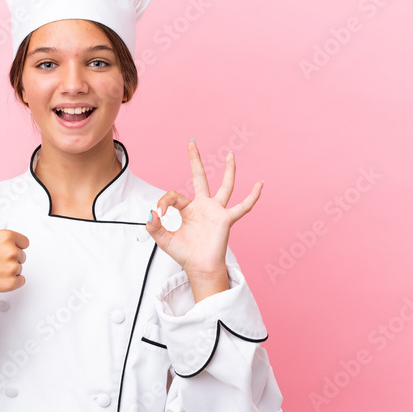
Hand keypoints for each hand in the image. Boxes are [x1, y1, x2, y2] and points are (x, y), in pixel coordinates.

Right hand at [0, 196, 28, 309]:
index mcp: (6, 236)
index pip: (24, 242)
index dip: (12, 246)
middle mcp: (10, 250)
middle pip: (22, 255)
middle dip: (10, 259)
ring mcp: (11, 267)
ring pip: (20, 268)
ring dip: (9, 271)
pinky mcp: (11, 282)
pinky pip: (21, 281)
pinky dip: (11, 282)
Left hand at [146, 139, 262, 286]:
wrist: (200, 268)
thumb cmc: (185, 254)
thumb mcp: (164, 240)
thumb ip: (154, 227)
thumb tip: (152, 213)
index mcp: (187, 209)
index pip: (174, 196)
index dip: (164, 202)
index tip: (160, 215)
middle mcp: (203, 206)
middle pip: (200, 178)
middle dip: (195, 160)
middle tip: (192, 143)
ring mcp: (216, 211)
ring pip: (225, 186)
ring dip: (229, 171)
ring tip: (231, 155)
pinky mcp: (226, 219)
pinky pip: (243, 207)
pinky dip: (252, 197)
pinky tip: (260, 184)